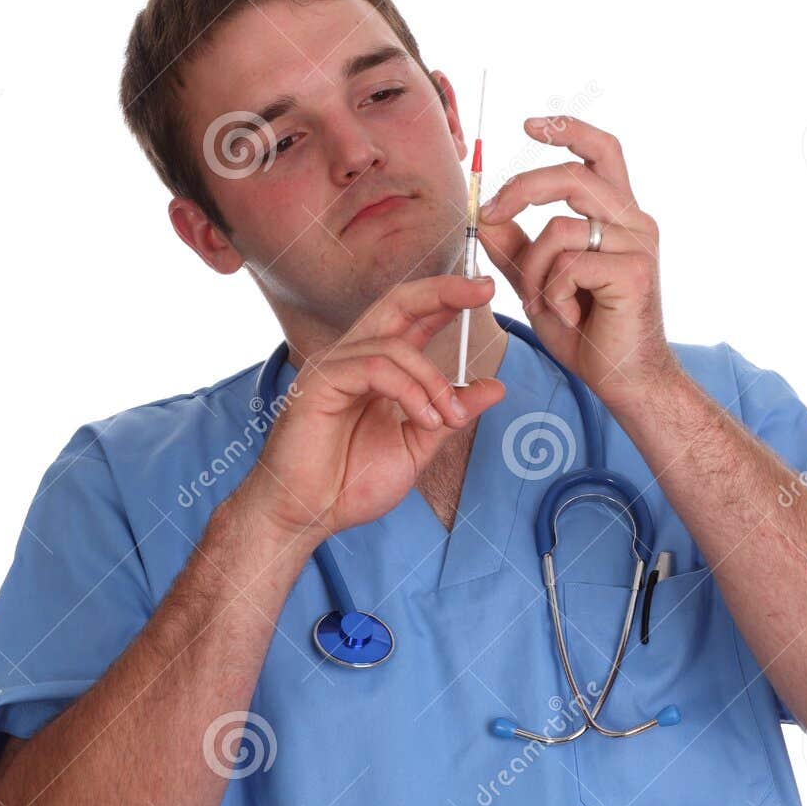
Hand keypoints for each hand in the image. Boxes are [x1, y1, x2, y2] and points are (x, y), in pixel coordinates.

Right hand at [240, 275, 504, 543]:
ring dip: (433, 383)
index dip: (446, 298)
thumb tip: (496, 387)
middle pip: (398, 303)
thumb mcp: (418, 444)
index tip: (485, 290)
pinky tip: (425, 420)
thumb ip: (451, 412)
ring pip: (395, 348)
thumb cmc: (351, 484)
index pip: (412, 317)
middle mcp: (353, 358)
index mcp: (376, 369)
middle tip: (483, 290)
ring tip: (447, 419)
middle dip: (443, 291)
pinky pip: (376, 369)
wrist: (310, 515)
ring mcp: (333, 367)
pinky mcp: (319, 383)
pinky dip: (410, 392)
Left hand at [476, 116, 679, 410]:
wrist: (624, 380)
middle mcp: (633, 221)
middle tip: (489, 214)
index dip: (567, 130)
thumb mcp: (539, 284)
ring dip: (533, 269)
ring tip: (544, 302)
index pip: (601, 151)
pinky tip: (570, 316)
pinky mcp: (634, 271)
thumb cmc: (588, 332)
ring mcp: (638, 244)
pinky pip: (569, 265)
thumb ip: (515, 250)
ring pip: (559, 228)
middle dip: (520, 190)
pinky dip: (553, 294)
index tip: (528, 125)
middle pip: (571, 176)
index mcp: (617, 215)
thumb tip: (482, 218)